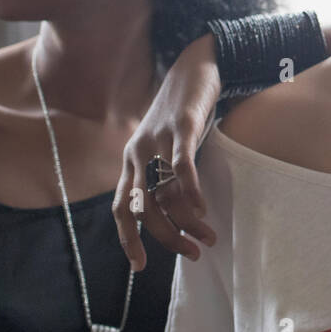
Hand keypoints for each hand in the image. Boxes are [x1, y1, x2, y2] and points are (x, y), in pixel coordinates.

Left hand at [112, 32, 219, 270]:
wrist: (195, 65)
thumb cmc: (183, 112)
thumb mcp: (165, 146)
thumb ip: (164, 175)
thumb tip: (176, 214)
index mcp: (131, 161)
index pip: (121, 208)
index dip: (128, 239)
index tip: (141, 266)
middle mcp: (138, 153)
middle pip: (145, 208)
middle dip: (168, 237)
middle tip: (193, 254)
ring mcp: (159, 139)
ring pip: (165, 192)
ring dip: (187, 221)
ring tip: (208, 236)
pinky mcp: (182, 126)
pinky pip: (182, 165)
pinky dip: (190, 191)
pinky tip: (202, 209)